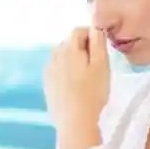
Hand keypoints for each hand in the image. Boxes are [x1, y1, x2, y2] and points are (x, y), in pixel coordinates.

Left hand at [44, 27, 108, 148]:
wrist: (75, 123)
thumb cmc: (93, 93)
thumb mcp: (102, 65)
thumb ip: (98, 42)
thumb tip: (95, 26)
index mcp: (68, 49)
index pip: (79, 31)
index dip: (92, 36)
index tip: (102, 51)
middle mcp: (54, 56)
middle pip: (69, 43)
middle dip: (83, 49)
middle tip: (97, 67)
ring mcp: (48, 71)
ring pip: (63, 58)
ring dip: (74, 61)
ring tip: (87, 79)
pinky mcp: (47, 85)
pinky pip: (58, 72)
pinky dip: (67, 74)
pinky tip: (76, 88)